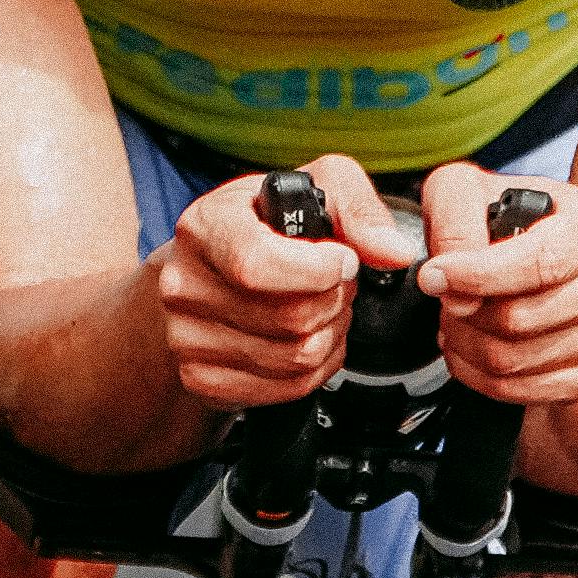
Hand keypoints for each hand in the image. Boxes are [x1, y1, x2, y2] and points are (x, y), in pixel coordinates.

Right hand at [151, 155, 379, 407]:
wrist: (208, 272)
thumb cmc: (262, 227)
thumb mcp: (311, 190)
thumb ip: (357, 207)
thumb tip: (392, 252)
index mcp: (204, 226)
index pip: (257, 264)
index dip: (317, 270)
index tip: (340, 259)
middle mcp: (184, 284)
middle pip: (292, 318)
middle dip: (336, 300)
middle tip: (334, 282)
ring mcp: (187, 338)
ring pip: (296, 356)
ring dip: (331, 333)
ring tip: (323, 307)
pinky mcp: (203, 379)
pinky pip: (288, 387)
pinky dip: (317, 367)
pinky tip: (311, 337)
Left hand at [418, 161, 577, 406]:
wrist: (545, 261)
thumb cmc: (507, 222)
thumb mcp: (470, 190)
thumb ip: (453, 219)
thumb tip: (449, 283)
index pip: (540, 263)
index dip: (478, 276)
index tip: (435, 277)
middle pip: (520, 319)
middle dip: (460, 315)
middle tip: (444, 300)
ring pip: (513, 361)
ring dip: (464, 346)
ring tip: (455, 322)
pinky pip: (523, 392)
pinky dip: (481, 377)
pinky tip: (474, 349)